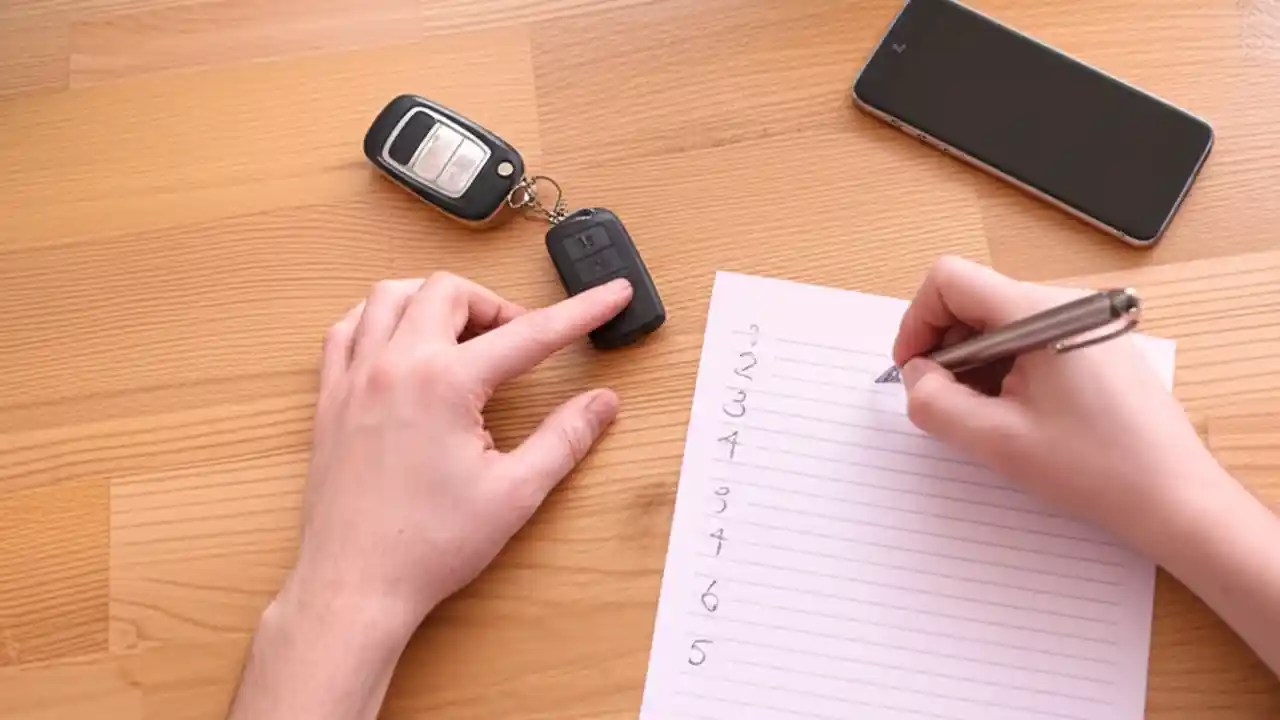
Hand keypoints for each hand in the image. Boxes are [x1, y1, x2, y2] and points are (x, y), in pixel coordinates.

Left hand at [285, 273, 632, 638]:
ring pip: (390, 295)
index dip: (579, 312)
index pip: (529, 333)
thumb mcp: (514, 493)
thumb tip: (602, 403)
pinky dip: (378, 320)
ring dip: (434, 300)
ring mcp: (354, 378)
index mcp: (446, 383)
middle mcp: (395, 365)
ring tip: (462, 335)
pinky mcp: (329, 399)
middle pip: (449, 291)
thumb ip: (564, 438)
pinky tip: (401, 344)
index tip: (611, 295)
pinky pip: (346, 329)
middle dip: (494, 304)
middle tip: (518, 342)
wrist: (355, 585)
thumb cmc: (429, 546)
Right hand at [892, 257, 1223, 552]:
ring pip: (1000, 323)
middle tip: (946, 403)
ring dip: (975, 364)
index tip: (913, 370)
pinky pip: (1030, 340)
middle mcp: (1063, 303)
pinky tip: (1014, 414)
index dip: (917, 322)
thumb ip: (934, 403)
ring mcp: (1083, 322)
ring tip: (986, 416)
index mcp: (1039, 312)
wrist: (1174, 497)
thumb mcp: (996, 440)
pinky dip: (1005, 369)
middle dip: (945, 348)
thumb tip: (915, 376)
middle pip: (974, 299)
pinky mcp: (1094, 345)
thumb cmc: (1096, 468)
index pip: (949, 280)